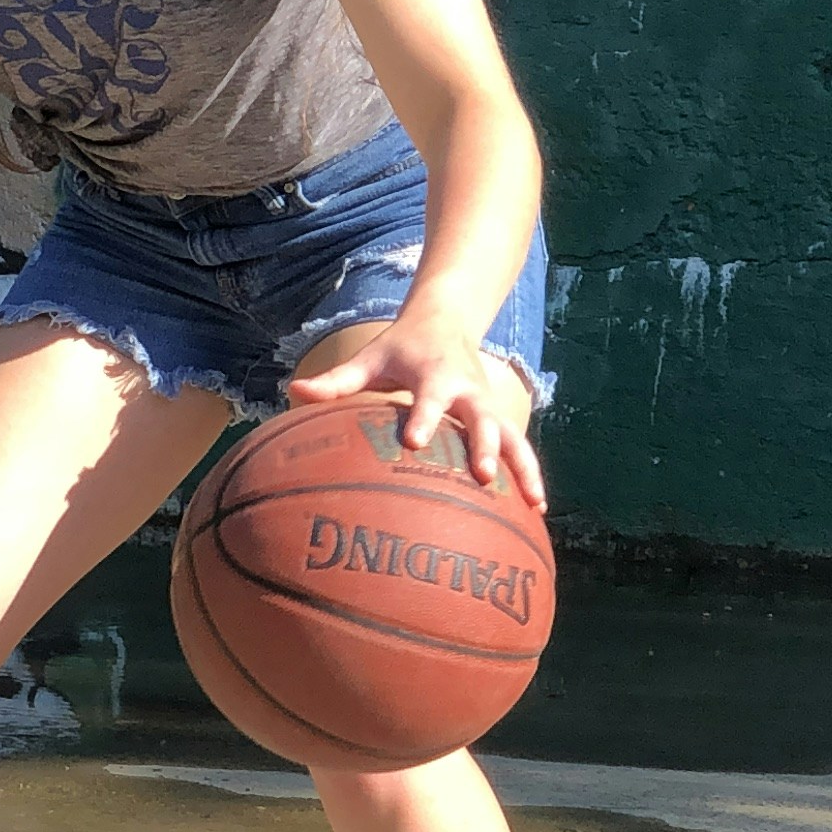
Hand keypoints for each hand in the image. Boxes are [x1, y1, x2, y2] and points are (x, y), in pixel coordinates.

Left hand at [285, 322, 546, 509]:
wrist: (446, 321)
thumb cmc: (400, 348)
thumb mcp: (370, 359)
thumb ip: (336, 381)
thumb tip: (294, 392)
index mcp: (435, 375)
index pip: (429, 398)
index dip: (424, 418)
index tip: (415, 443)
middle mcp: (468, 391)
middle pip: (483, 420)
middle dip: (485, 446)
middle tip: (484, 476)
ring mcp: (488, 406)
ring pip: (514, 438)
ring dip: (524, 469)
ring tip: (535, 505)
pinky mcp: (498, 418)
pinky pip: (519, 448)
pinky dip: (529, 474)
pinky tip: (537, 510)